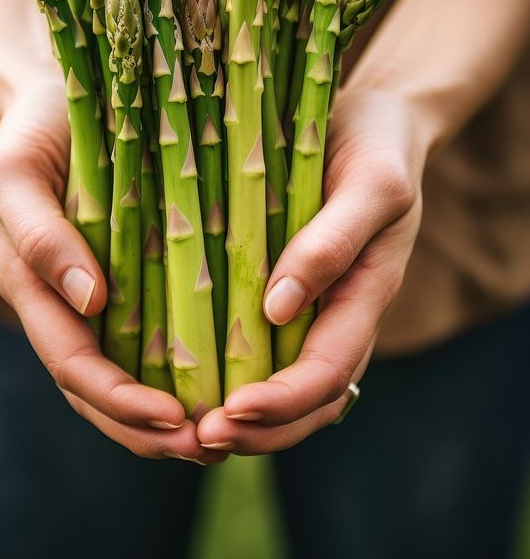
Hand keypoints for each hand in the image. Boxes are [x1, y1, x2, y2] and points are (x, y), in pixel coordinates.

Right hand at [0, 79, 225, 463]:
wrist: (66, 87)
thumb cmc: (37, 125)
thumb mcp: (16, 169)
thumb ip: (37, 235)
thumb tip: (89, 301)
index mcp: (32, 285)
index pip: (73, 364)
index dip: (118, 401)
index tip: (173, 419)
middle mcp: (65, 302)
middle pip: (99, 392)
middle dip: (148, 429)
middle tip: (208, 446)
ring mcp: (96, 294)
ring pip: (128, 376)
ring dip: (167, 417)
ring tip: (223, 434)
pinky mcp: (132, 276)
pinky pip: (153, 337)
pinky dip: (183, 370)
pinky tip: (228, 380)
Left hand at [197, 87, 426, 454]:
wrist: (376, 121)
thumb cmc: (378, 145)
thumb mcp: (372, 184)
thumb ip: (334, 243)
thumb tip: (277, 310)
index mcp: (364, 297)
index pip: (326, 374)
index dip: (282, 403)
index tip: (230, 413)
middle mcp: (338, 316)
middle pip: (306, 403)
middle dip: (257, 431)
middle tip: (197, 437)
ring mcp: (313, 309)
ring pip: (283, 388)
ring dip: (242, 419)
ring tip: (183, 426)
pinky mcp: (284, 293)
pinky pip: (260, 351)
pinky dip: (228, 376)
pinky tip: (181, 376)